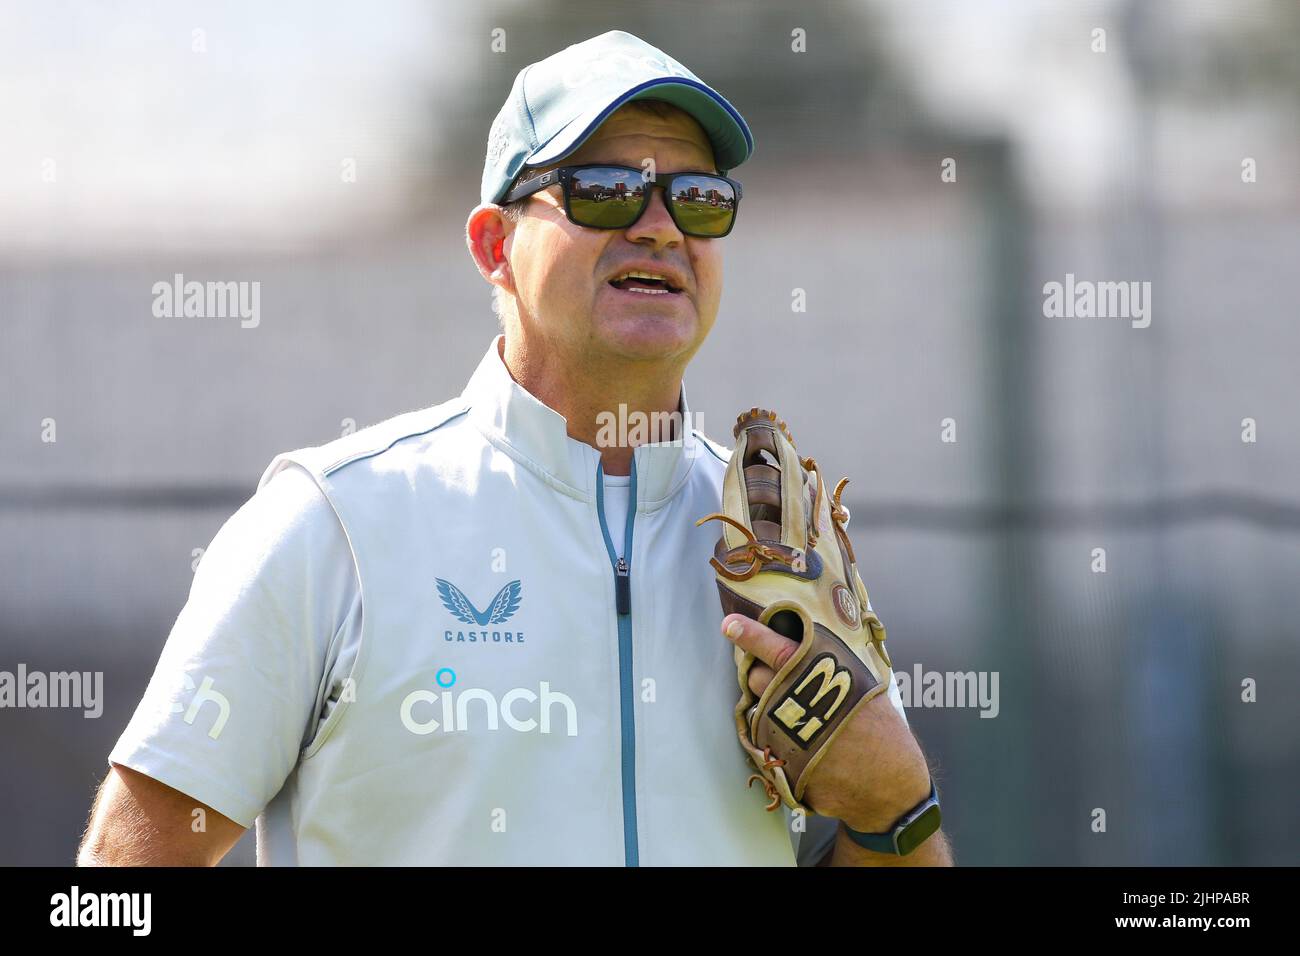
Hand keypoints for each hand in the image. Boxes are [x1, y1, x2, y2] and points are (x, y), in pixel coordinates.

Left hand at [721, 613, 933, 833]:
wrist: (889, 787)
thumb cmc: (883, 734)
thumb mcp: (863, 689)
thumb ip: (830, 669)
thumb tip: (805, 648)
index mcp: (824, 679)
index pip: (779, 649)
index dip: (752, 635)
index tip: (730, 626)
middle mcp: (801, 703)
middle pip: (757, 677)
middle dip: (759, 673)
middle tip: (775, 676)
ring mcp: (787, 734)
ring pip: (757, 706)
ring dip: (767, 704)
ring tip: (792, 710)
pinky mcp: (780, 760)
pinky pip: (763, 737)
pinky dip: (774, 734)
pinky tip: (797, 738)